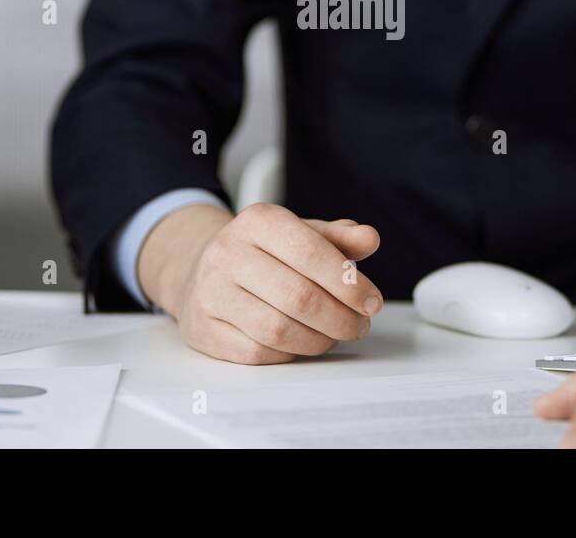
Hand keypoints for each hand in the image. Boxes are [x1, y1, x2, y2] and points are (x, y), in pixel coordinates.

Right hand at [140, 202, 384, 364]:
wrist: (202, 271)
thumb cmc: (263, 254)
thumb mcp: (301, 235)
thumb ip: (339, 239)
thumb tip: (369, 238)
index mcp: (258, 220)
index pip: (311, 252)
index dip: (349, 283)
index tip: (372, 302)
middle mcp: (228, 251)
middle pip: (298, 296)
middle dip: (340, 318)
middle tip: (359, 325)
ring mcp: (211, 291)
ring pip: (277, 330)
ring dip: (318, 340)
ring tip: (333, 335)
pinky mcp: (203, 328)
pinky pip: (256, 353)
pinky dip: (288, 354)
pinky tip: (299, 343)